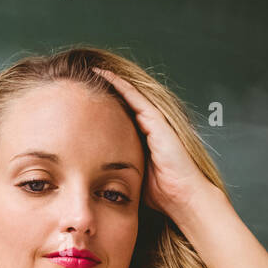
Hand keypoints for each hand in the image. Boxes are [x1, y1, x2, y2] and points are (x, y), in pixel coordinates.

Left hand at [92, 66, 211, 221]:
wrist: (183, 197)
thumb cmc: (162, 193)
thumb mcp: (133, 176)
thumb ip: (120, 168)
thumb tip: (98, 173)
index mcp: (144, 139)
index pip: (121, 116)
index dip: (105, 106)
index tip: (85, 98)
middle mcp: (150, 126)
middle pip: (125, 102)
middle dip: (107, 89)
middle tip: (86, 78)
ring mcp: (155, 122)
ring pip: (130, 95)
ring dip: (112, 81)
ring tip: (93, 70)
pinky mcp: (158, 121)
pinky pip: (136, 98)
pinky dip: (121, 85)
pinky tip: (107, 76)